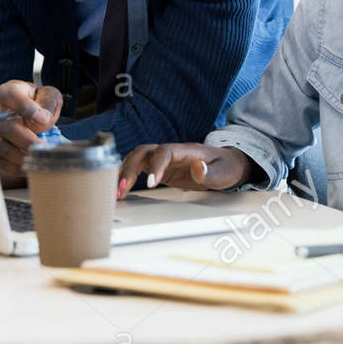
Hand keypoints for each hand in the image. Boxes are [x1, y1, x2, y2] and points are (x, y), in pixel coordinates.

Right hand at [0, 80, 62, 188]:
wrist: (21, 114)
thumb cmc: (35, 104)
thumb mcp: (46, 95)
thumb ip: (48, 102)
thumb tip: (43, 119)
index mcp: (8, 93)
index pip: (13, 97)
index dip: (28, 109)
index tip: (44, 120)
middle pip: (6, 127)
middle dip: (28, 141)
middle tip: (44, 148)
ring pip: (2, 147)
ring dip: (22, 156)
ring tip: (39, 158)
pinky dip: (15, 167)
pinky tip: (29, 166)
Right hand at [118, 143, 254, 198]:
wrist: (226, 164)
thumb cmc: (226, 167)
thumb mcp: (224, 172)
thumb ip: (211, 172)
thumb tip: (198, 168)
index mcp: (185, 150)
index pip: (164, 152)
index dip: (155, 166)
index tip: (151, 184)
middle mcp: (170, 152)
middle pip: (143, 152)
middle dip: (130, 168)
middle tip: (123, 189)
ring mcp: (163, 160)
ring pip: (137, 158)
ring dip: (124, 173)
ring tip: (116, 192)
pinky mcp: (160, 169)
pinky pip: (139, 168)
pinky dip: (127, 176)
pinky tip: (120, 189)